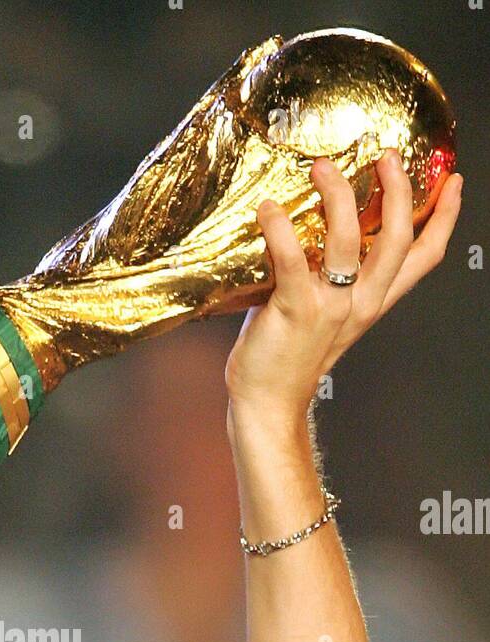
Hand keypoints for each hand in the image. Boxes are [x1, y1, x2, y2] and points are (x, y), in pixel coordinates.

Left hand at [224, 150, 463, 423]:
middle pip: (396, 240)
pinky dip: (279, 229)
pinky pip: (292, 258)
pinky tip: (268, 209)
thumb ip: (333, 281)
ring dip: (339, 195)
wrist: (267, 404)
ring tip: (322, 167)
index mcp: (372, 303)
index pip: (423, 258)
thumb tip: (318, 233)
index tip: (454, 182)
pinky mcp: (295, 309)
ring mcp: (329, 306)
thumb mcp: (326, 316)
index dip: (444, 218)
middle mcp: (359, 303)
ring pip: (349, 239)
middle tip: (387, 156)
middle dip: (398, 191)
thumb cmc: (287, 360)